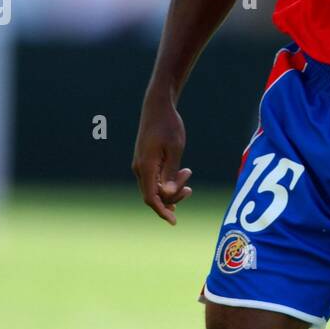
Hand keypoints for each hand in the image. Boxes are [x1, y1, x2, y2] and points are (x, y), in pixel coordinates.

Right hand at [132, 94, 191, 223]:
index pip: (151, 198)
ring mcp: (141, 165)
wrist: (157, 106)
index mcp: (146, 166)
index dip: (162, 211)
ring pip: (154, 188)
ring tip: (187, 173)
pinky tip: (180, 175)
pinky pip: (154, 179)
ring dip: (172, 188)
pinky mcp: (145, 161)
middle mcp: (139, 168)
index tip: (174, 222)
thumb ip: (172, 173)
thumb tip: (169, 194)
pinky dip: (167, 182)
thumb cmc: (169, 125)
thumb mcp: (175, 149)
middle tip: (190, 189)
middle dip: (173, 198)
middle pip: (154, 195)